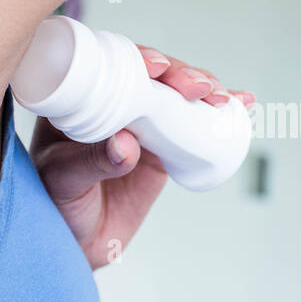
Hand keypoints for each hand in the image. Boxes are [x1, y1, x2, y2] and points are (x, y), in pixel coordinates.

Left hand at [29, 45, 253, 269]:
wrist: (77, 242)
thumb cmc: (56, 207)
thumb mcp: (64, 181)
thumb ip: (91, 162)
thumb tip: (127, 144)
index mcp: (79, 100)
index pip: (110, 68)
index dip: (137, 59)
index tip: (157, 67)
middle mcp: (111, 103)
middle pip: (151, 75)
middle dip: (180, 74)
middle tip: (198, 87)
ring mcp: (141, 123)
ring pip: (176, 94)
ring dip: (204, 88)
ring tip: (224, 97)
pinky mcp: (163, 145)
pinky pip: (192, 123)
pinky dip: (218, 112)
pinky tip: (244, 101)